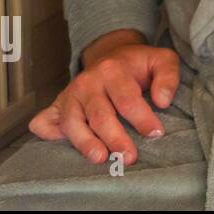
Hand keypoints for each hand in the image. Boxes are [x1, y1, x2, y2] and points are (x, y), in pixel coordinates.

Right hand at [29, 30, 179, 166]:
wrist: (111, 54)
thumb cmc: (138, 64)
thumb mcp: (161, 60)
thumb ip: (168, 76)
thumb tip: (163, 101)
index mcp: (112, 70)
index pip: (127, 98)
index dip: (142, 118)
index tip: (156, 133)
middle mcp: (87, 82)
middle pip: (100, 115)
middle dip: (115, 138)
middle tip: (129, 158)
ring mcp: (69, 95)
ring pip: (73, 122)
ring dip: (85, 142)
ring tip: (100, 158)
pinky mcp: (57, 106)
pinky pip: (45, 121)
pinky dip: (48, 134)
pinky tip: (58, 144)